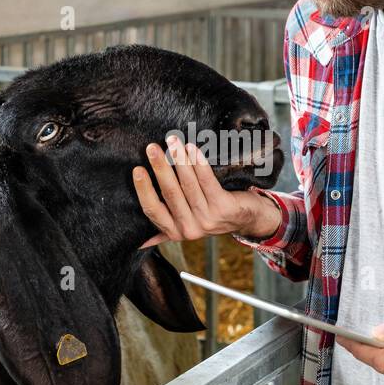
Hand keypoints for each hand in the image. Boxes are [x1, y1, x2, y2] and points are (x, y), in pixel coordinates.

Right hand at [132, 135, 280, 248]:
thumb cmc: (211, 215)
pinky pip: (207, 180)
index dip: (143, 189)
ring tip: (172, 141)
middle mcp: (189, 229)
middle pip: (170, 193)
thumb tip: (139, 242)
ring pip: (188, 184)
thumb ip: (164, 231)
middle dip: (160, 167)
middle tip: (151, 147)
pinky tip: (191, 148)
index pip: (152, 209)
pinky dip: (198, 162)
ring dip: (179, 159)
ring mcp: (207, 219)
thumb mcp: (186, 226)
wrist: (246, 218)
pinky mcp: (223, 207)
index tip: (137, 169)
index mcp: (175, 232)